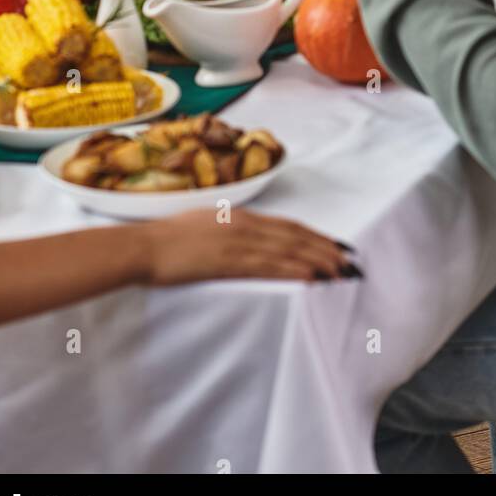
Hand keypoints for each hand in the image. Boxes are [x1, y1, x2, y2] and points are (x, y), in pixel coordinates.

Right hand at [142, 206, 359, 284]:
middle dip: (326, 249)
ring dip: (318, 262)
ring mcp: (239, 243)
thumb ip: (229, 228)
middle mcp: (246, 225)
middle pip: (296, 236)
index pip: (289, 225)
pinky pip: (270, 268)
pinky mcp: (230, 263)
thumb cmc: (168, 238)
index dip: (316, 235)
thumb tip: (246, 234)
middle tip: (350, 262)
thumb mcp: (205, 222)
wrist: (144, 246)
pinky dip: (295, 272)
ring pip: (289, 251)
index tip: (336, 245)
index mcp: (241, 216)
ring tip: (340, 273)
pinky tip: (312, 279)